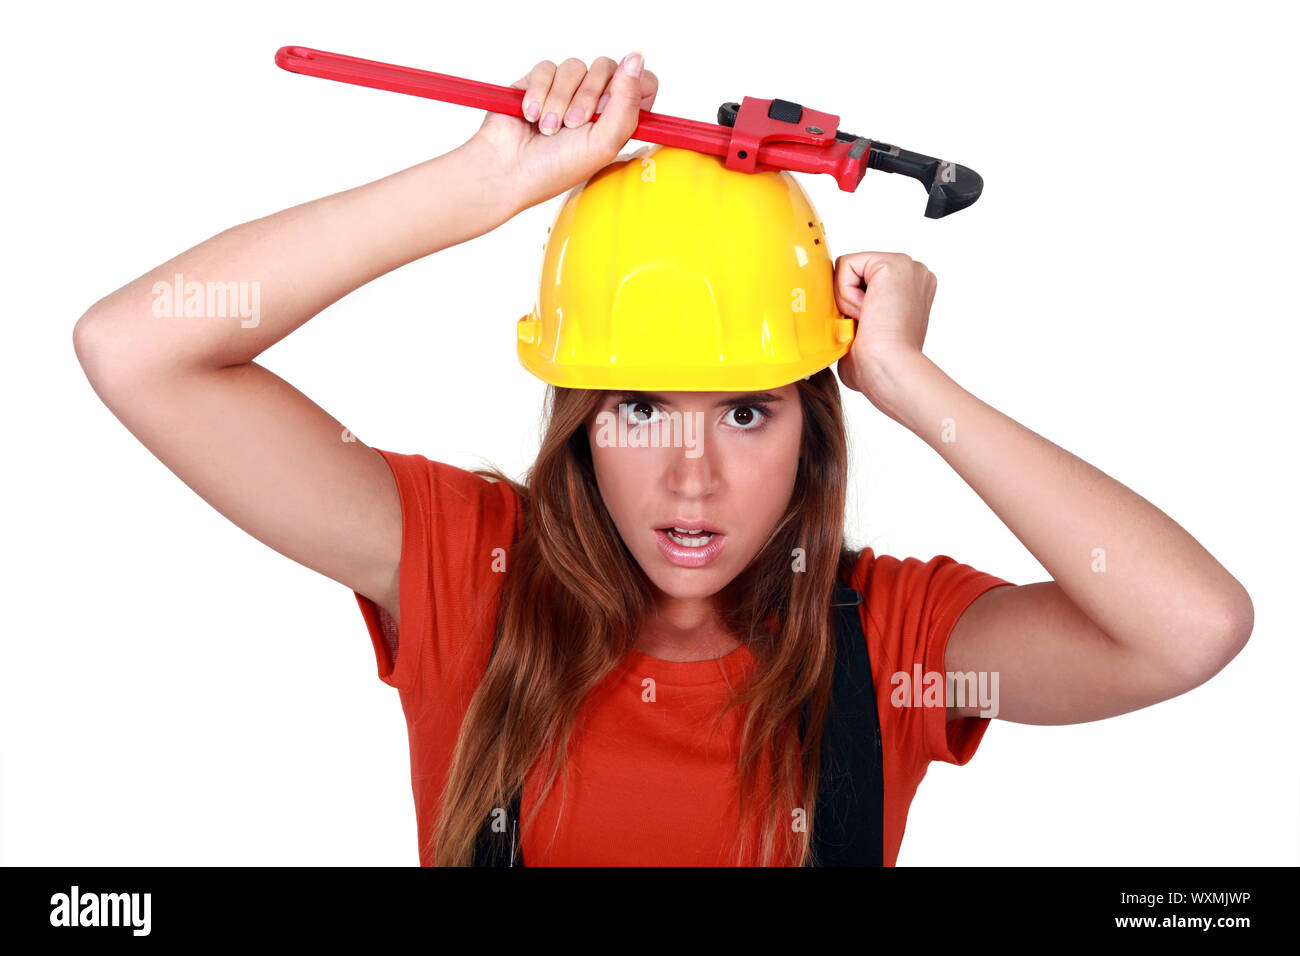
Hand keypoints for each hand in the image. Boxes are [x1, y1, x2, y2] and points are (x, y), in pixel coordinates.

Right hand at [471, 53, 658, 214]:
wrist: (507, 170)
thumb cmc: (556, 168)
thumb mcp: (604, 143)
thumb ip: (627, 102)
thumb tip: (636, 58)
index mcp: (615, 119)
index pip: (640, 82)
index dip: (630, 85)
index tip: (613, 105)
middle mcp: (593, 102)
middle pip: (606, 67)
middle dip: (588, 96)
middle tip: (573, 124)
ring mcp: (565, 90)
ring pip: (574, 66)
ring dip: (560, 100)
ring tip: (548, 128)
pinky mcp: (537, 83)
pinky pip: (547, 68)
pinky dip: (539, 93)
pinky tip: (531, 116)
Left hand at [832, 252, 936, 404]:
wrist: (887, 368)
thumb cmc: (876, 365)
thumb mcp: (865, 333)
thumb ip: (854, 316)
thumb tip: (834, 323)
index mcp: (911, 291)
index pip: (864, 282)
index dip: (853, 304)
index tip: (868, 327)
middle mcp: (913, 274)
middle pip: (855, 272)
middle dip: (848, 299)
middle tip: (865, 325)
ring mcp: (906, 265)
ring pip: (848, 269)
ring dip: (846, 299)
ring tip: (867, 320)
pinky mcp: (891, 262)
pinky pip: (845, 265)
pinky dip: (845, 294)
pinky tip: (866, 312)